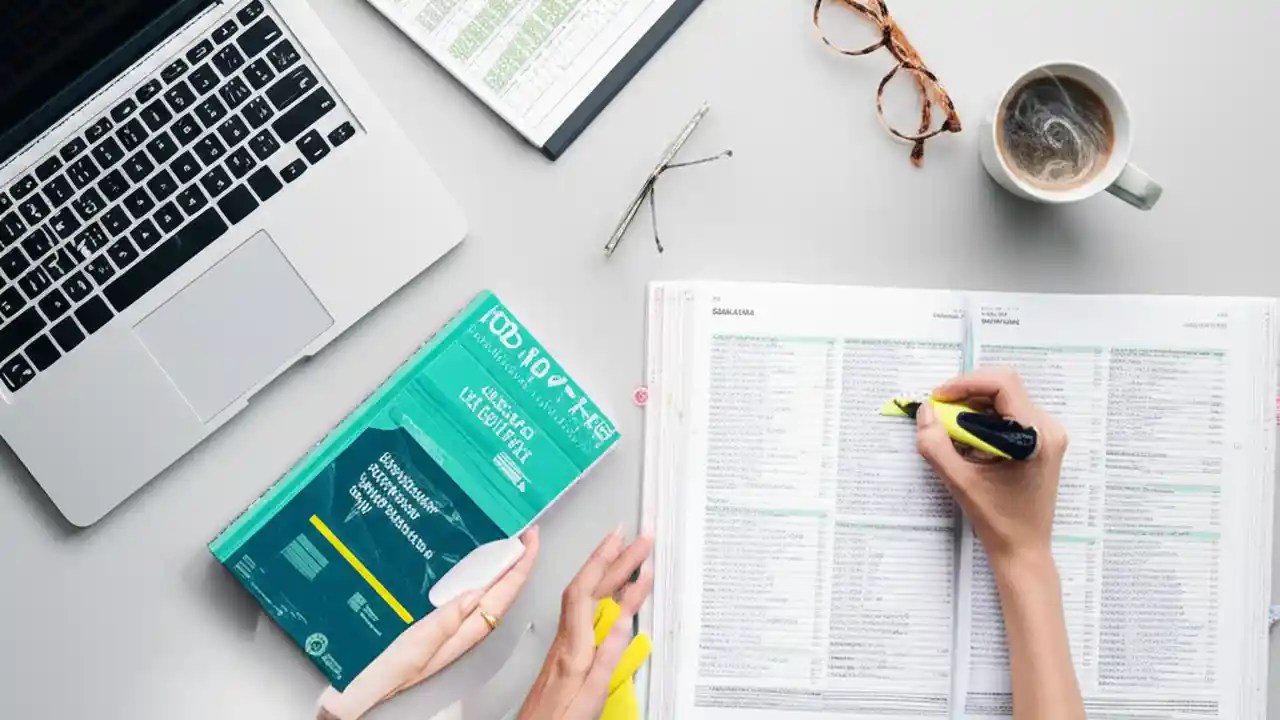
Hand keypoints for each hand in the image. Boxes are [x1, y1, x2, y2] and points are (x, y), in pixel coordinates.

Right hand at [318, 527, 540, 719]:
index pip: (502, 595)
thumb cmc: (377, 678)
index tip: (531, 537)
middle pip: (497, 591)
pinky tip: (461, 565)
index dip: (520, 565)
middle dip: (512, 560)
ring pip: (479, 592)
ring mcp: (445, 628)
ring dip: (492, 566)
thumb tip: (474, 595)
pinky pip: (456, 595)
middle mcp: (458, 631)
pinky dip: (465, 576)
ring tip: (499, 539)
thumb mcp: (410, 652)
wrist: (352, 693)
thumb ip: (441, 626)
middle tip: (520, 529)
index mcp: (459, 636)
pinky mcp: (428, 625)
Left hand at [517, 529, 654, 719]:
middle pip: (590, 588)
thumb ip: (608, 656)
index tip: (624, 541)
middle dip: (615, 559)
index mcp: (572, 645)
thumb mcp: (592, 693)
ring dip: (609, 572)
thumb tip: (624, 621)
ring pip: (588, 597)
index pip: (585, 590)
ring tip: (630, 553)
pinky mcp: (568, 649)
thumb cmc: (560, 719)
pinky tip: (617, 592)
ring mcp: (566, 641)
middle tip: (641, 540)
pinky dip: (606, 595)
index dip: (602, 561)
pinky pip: (588, 611)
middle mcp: (567, 637)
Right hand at [915, 367, 1068, 565]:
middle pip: (1004, 387)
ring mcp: (1047, 434)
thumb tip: (925, 412)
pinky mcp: (1041, 442)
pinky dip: (983, 419)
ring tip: (951, 430)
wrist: (1024, 549)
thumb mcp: (960, 482)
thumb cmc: (998, 520)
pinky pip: (1009, 415)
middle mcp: (1048, 428)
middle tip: (939, 412)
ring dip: (973, 407)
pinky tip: (968, 440)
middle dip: (966, 394)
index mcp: (1036, 435)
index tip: (939, 399)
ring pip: (1005, 399)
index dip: (966, 383)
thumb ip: (936, 446)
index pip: (1003, 384)